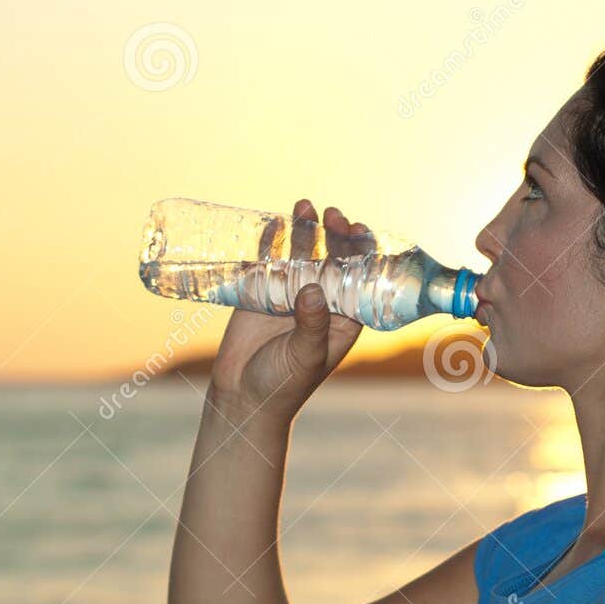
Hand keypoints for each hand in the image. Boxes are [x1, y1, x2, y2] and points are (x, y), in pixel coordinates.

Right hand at [207, 199, 371, 423]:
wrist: (243, 397)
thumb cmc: (284, 385)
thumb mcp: (305, 357)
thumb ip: (311, 324)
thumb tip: (313, 290)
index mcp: (343, 319)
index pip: (359, 278)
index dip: (361, 253)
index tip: (358, 231)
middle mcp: (321, 303)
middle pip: (332, 260)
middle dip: (334, 235)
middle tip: (332, 215)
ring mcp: (291, 296)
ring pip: (301, 256)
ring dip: (305, 231)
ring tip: (305, 205)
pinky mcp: (262, 294)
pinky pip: (269, 262)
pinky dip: (271, 243)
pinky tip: (274, 223)